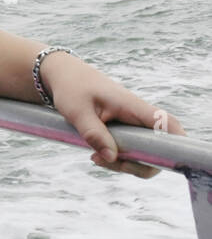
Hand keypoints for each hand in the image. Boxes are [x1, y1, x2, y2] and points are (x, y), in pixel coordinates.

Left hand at [39, 51, 186, 178]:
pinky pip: (129, 149)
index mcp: (133, 106)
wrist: (61, 75)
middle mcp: (138, 116)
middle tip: (108, 162)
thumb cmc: (71, 88)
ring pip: (143, 152)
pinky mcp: (122, 129)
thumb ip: (94, 134)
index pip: (169, 124)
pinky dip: (117, 157)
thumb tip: (112, 157)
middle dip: (139, 164)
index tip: (161, 161)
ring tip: (96, 158)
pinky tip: (96, 155)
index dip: (177, 144)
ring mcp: (131, 124)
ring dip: (125, 162)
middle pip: (158, 148)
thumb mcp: (77, 111)